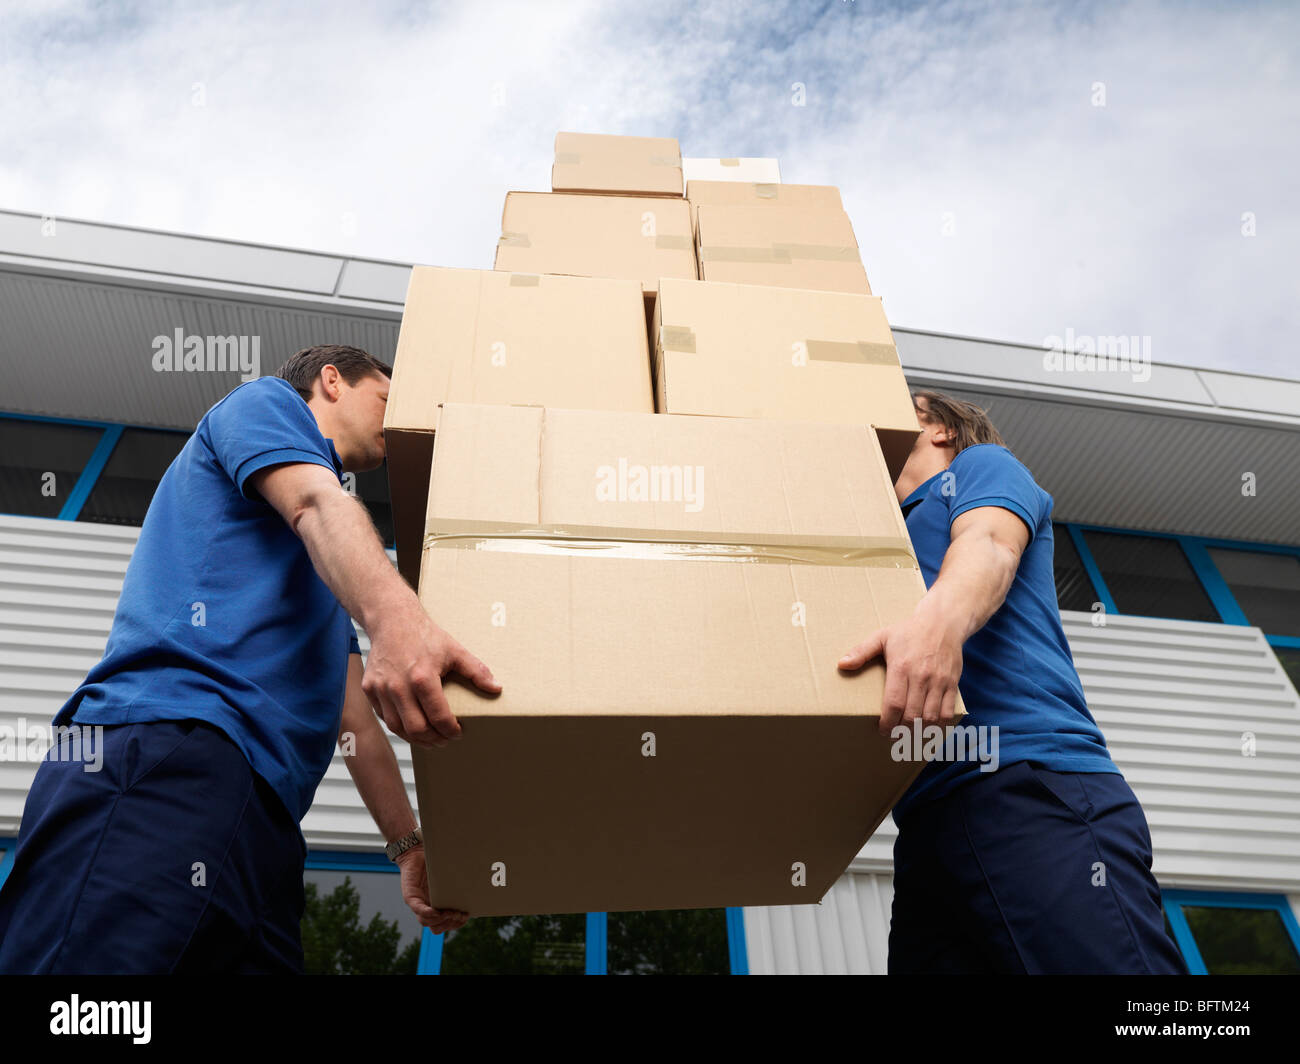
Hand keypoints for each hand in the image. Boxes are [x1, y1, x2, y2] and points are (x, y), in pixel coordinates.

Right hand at [363, 606, 499, 746]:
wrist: (391, 620)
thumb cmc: (424, 635)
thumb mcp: (455, 650)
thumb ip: (476, 671)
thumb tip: (496, 688)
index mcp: (422, 678)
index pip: (439, 717)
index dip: (451, 731)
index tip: (458, 733)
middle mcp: (398, 686)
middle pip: (417, 729)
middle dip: (434, 740)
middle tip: (445, 740)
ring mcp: (381, 689)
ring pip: (397, 727)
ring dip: (415, 738)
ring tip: (430, 738)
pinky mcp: (369, 689)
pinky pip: (383, 716)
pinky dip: (398, 725)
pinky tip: (411, 725)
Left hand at [396, 846, 468, 934]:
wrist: (415, 852)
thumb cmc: (434, 864)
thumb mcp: (449, 877)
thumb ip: (458, 885)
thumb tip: (479, 888)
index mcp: (436, 907)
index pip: (444, 925)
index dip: (456, 924)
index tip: (467, 915)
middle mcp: (426, 908)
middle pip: (436, 927)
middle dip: (450, 924)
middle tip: (461, 914)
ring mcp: (417, 903)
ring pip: (426, 922)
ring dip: (440, 920)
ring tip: (451, 912)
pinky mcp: (410, 896)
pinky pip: (418, 908)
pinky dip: (427, 913)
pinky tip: (435, 911)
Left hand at [838, 603, 962, 736]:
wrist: (942, 622)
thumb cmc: (908, 631)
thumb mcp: (881, 636)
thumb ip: (861, 652)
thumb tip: (841, 664)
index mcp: (901, 667)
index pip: (894, 703)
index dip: (887, 723)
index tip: (882, 730)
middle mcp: (921, 676)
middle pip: (912, 715)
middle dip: (901, 729)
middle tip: (894, 733)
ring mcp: (939, 681)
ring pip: (930, 716)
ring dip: (919, 729)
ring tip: (909, 731)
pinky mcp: (952, 683)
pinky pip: (947, 711)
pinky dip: (938, 724)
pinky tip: (928, 725)